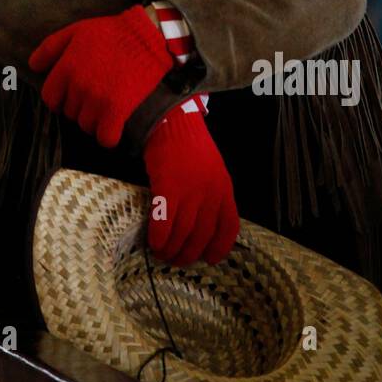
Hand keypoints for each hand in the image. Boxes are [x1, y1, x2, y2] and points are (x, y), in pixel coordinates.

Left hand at [29, 5, 175, 147]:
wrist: (146, 38)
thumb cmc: (111, 33)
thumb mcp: (76, 31)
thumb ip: (50, 48)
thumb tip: (32, 66)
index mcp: (66, 68)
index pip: (50, 99)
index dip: (60, 99)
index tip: (71, 95)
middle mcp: (78, 86)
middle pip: (69, 113)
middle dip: (79, 107)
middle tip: (94, 96)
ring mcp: (97, 100)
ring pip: (86, 126)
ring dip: (94, 121)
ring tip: (106, 107)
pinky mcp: (117, 110)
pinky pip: (105, 137)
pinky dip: (108, 136)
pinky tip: (114, 127)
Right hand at [143, 104, 238, 264]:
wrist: (172, 122)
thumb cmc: (189, 144)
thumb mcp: (212, 169)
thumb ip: (211, 194)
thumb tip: (200, 221)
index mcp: (224, 189)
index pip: (228, 227)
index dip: (219, 247)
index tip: (210, 259)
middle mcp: (210, 194)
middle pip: (202, 236)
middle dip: (188, 254)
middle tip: (176, 260)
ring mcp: (190, 192)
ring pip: (182, 234)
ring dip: (171, 249)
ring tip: (162, 254)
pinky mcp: (168, 188)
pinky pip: (164, 223)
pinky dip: (158, 237)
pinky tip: (152, 242)